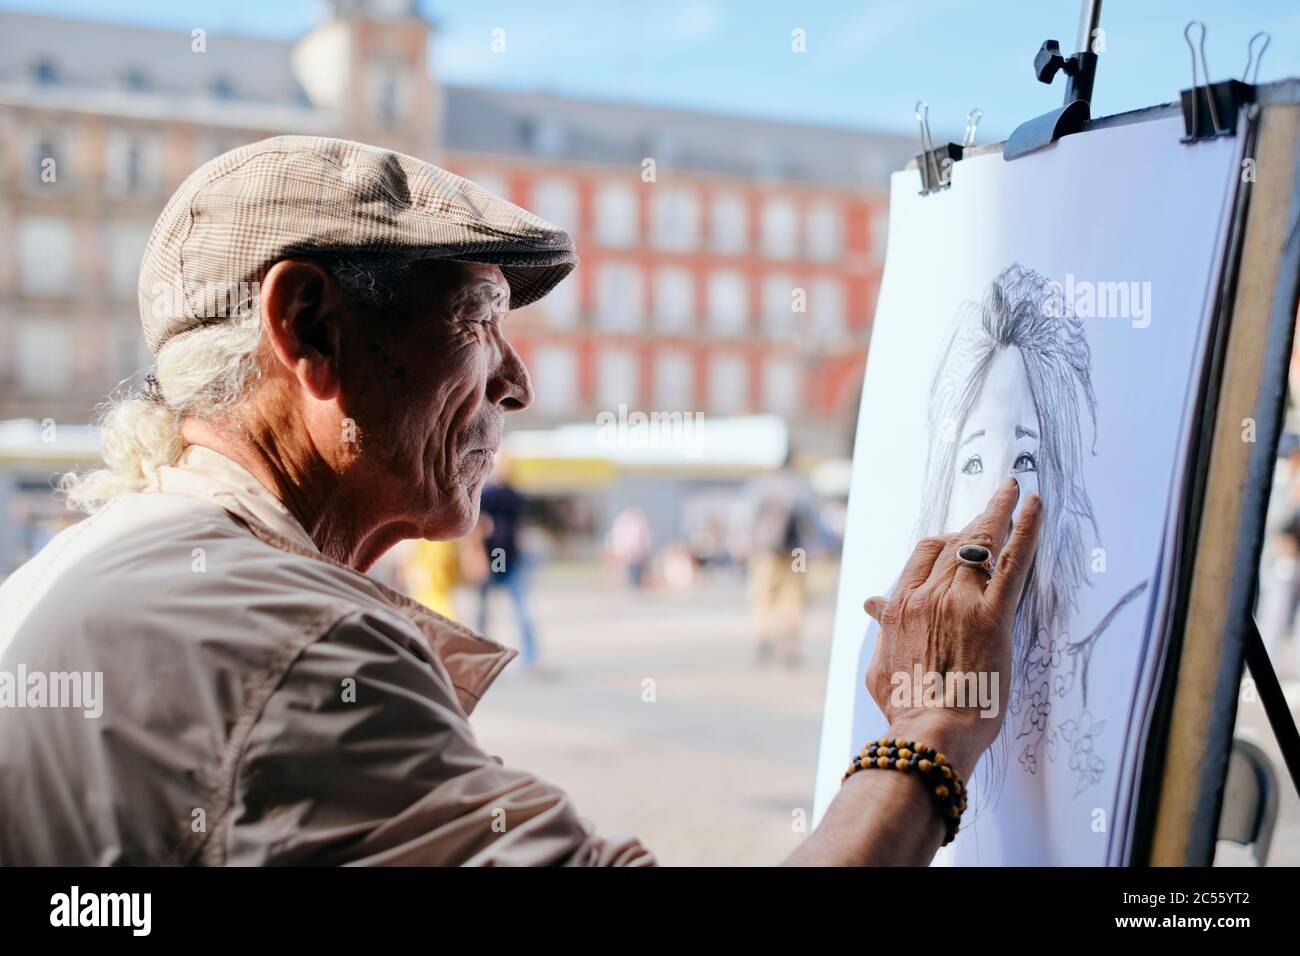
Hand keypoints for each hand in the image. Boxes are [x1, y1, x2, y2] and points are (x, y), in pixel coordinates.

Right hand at [862, 477, 1041, 777]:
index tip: (958, 536)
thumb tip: (871, 605)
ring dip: (998, 513)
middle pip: (951, 543)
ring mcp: (960, 602)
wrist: (930, 733)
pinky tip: (1034, 503)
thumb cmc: (907, 709)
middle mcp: (926, 595)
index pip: (922, 556)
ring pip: (980, 544)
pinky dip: (1025, 528)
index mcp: (899, 607)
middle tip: (993, 507)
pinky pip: (1012, 561)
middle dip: (973, 523)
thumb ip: (882, 630)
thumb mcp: (882, 666)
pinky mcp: (993, 616)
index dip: (943, 541)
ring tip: (1012, 490)